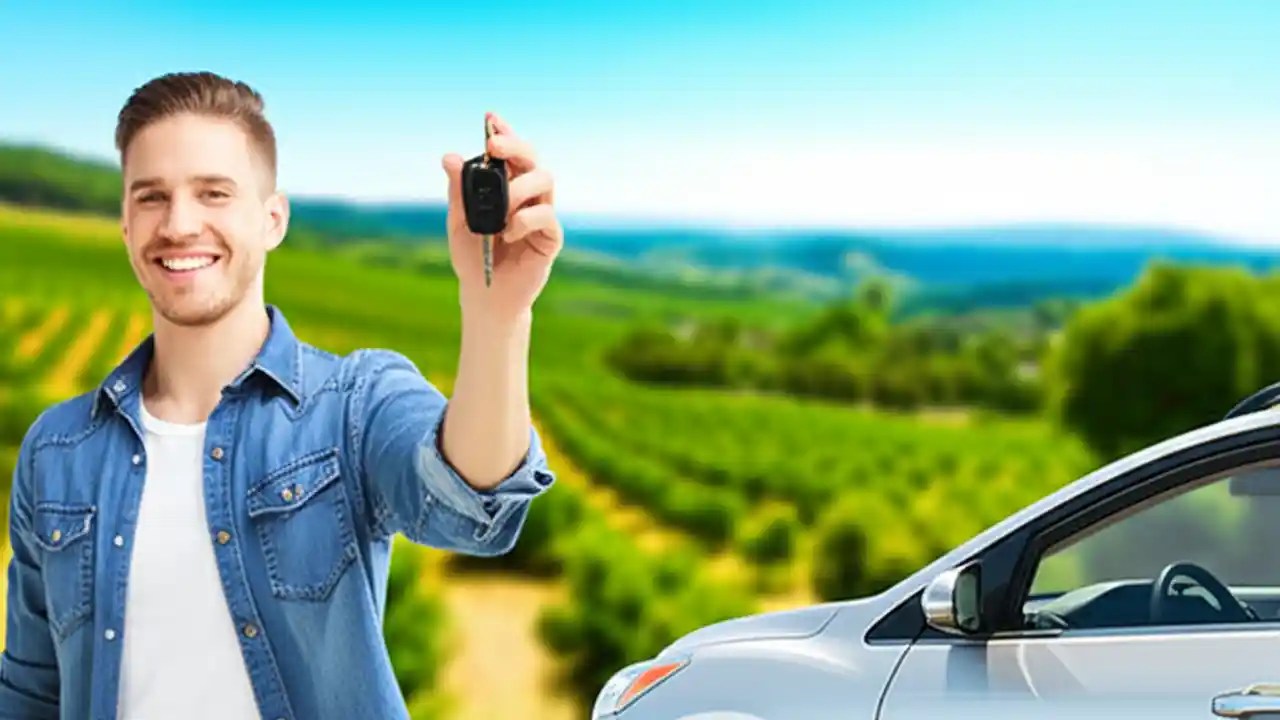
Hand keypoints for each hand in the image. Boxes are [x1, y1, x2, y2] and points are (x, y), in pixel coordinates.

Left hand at [441, 111, 562, 319]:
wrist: (486, 295)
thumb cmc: (473, 257)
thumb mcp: (459, 222)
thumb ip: (458, 191)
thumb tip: (450, 157)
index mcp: (505, 186)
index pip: (509, 153)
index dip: (504, 132)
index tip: (491, 119)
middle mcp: (527, 195)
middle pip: (532, 158)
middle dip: (516, 147)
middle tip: (495, 148)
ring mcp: (541, 214)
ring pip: (545, 180)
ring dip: (521, 186)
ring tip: (502, 208)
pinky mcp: (550, 237)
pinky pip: (546, 216)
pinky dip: (525, 219)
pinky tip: (507, 232)